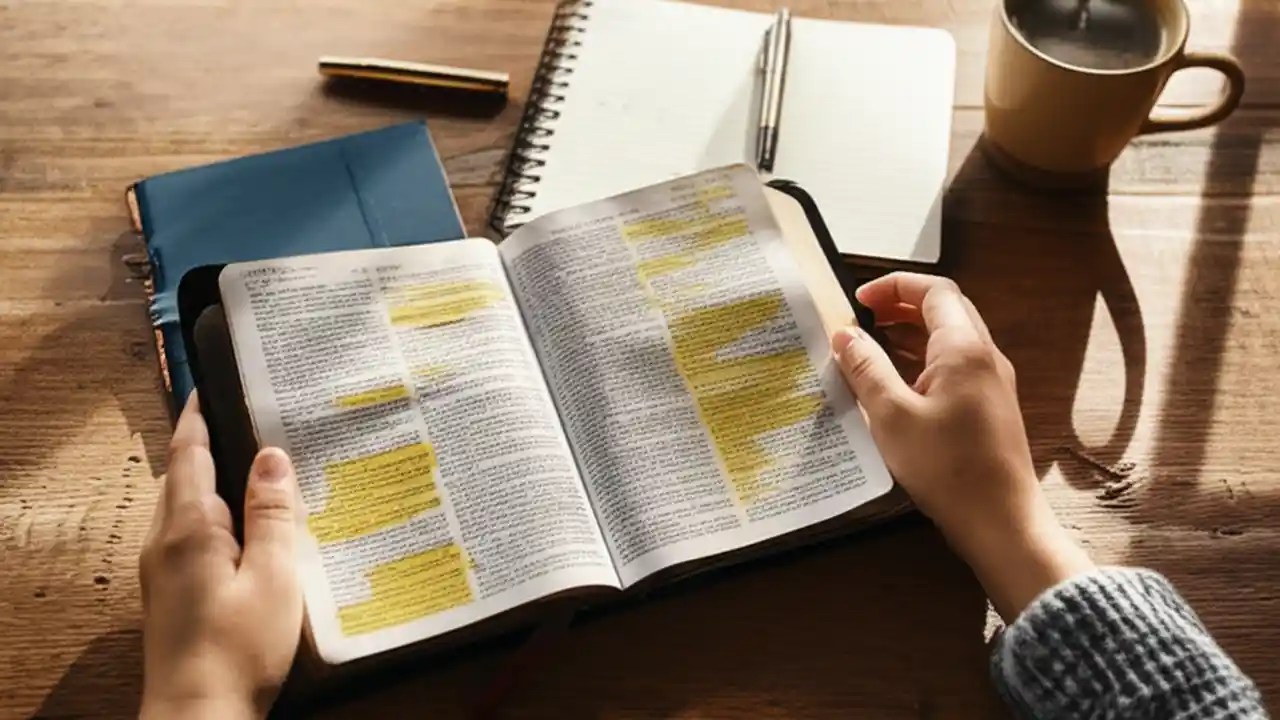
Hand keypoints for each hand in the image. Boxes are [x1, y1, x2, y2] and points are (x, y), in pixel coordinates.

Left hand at [139, 393, 302, 719]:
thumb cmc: (241, 647)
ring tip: (256, 469)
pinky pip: (188, 535)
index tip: (211, 383)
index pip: (188, 454)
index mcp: (187, 527)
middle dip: (207, 445)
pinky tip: (245, 529)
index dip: (198, 416)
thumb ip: (272, 514)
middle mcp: (164, 541)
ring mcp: (161, 571)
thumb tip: (271, 454)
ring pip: (184, 508)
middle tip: (249, 419)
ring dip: (212, 482)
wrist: (200, 716)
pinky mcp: (169, 595)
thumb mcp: (272, 576)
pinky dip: (213, 515)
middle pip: (181, 477)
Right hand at [832, 272, 1092, 618]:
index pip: (933, 290)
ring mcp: (992, 383)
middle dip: (901, 307)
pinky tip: (895, 386)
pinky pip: (955, 368)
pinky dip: (923, 362)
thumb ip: (866, 369)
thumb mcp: (892, 417)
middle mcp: (985, 357)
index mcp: (964, 348)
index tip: (859, 300)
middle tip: (863, 319)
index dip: (895, 286)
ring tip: (870, 350)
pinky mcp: (990, 408)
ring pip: (950, 340)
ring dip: (911, 336)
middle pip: (945, 310)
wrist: (1001, 522)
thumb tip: (844, 335)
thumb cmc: (947, 469)